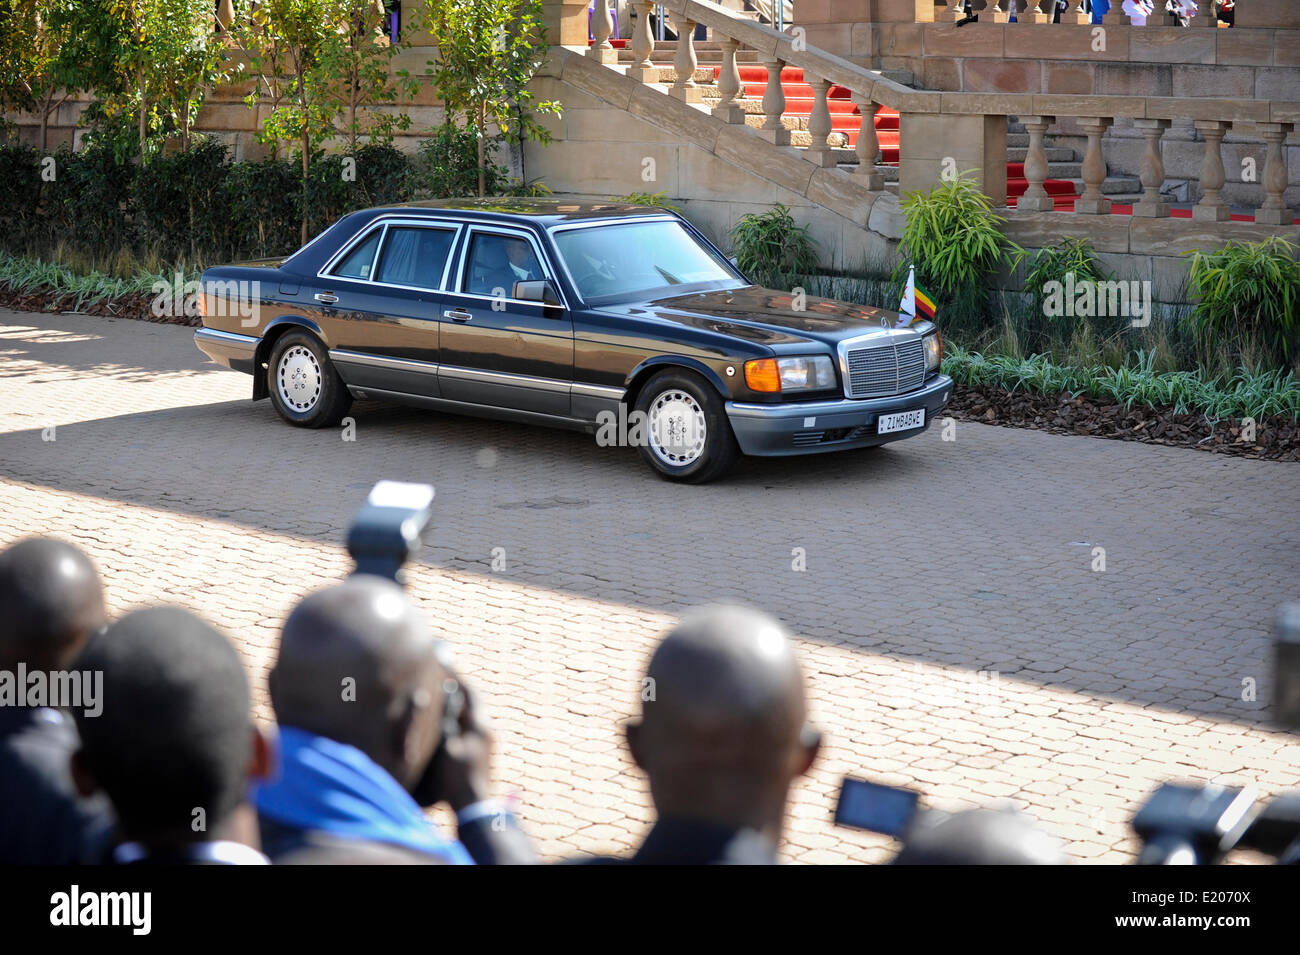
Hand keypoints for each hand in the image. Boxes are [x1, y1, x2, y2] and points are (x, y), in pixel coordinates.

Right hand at [425, 672, 493, 812]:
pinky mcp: (483, 750)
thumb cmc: (458, 775)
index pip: (470, 692)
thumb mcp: (448, 746)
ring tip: (443, 696)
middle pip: (473, 701)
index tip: (446, 663)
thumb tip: (446, 698)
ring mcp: (487, 740)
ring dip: (459, 703)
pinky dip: (460, 718)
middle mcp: (487, 729)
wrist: (474, 803)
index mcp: (480, 725)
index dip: (457, 677)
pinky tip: (447, 721)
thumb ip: (448, 721)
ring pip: (472, 713)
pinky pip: (471, 725)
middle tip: (444, 676)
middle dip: (459, 688)